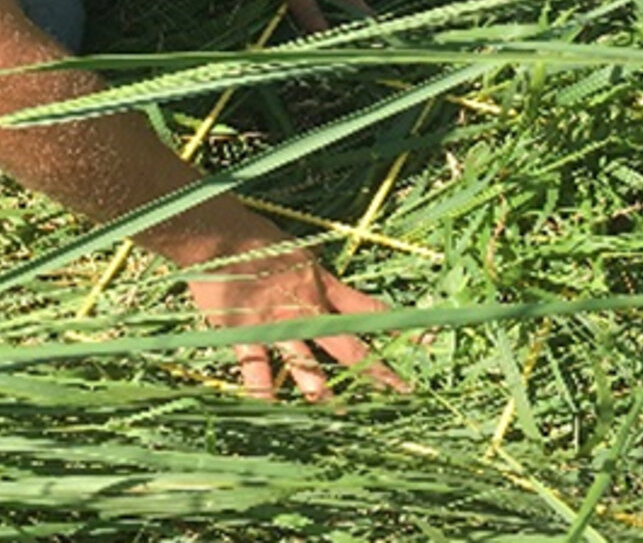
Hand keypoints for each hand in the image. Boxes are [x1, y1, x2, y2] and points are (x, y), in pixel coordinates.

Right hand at [186, 245, 409, 401]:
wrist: (217, 235)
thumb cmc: (256, 237)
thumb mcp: (300, 253)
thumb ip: (319, 278)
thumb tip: (335, 290)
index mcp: (321, 286)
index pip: (368, 308)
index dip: (396, 326)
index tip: (425, 342)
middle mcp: (305, 309)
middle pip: (348, 345)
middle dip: (375, 369)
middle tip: (399, 390)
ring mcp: (276, 323)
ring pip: (305, 362)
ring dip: (321, 387)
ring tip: (335, 407)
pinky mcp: (245, 331)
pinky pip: (255, 365)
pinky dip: (261, 387)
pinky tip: (268, 404)